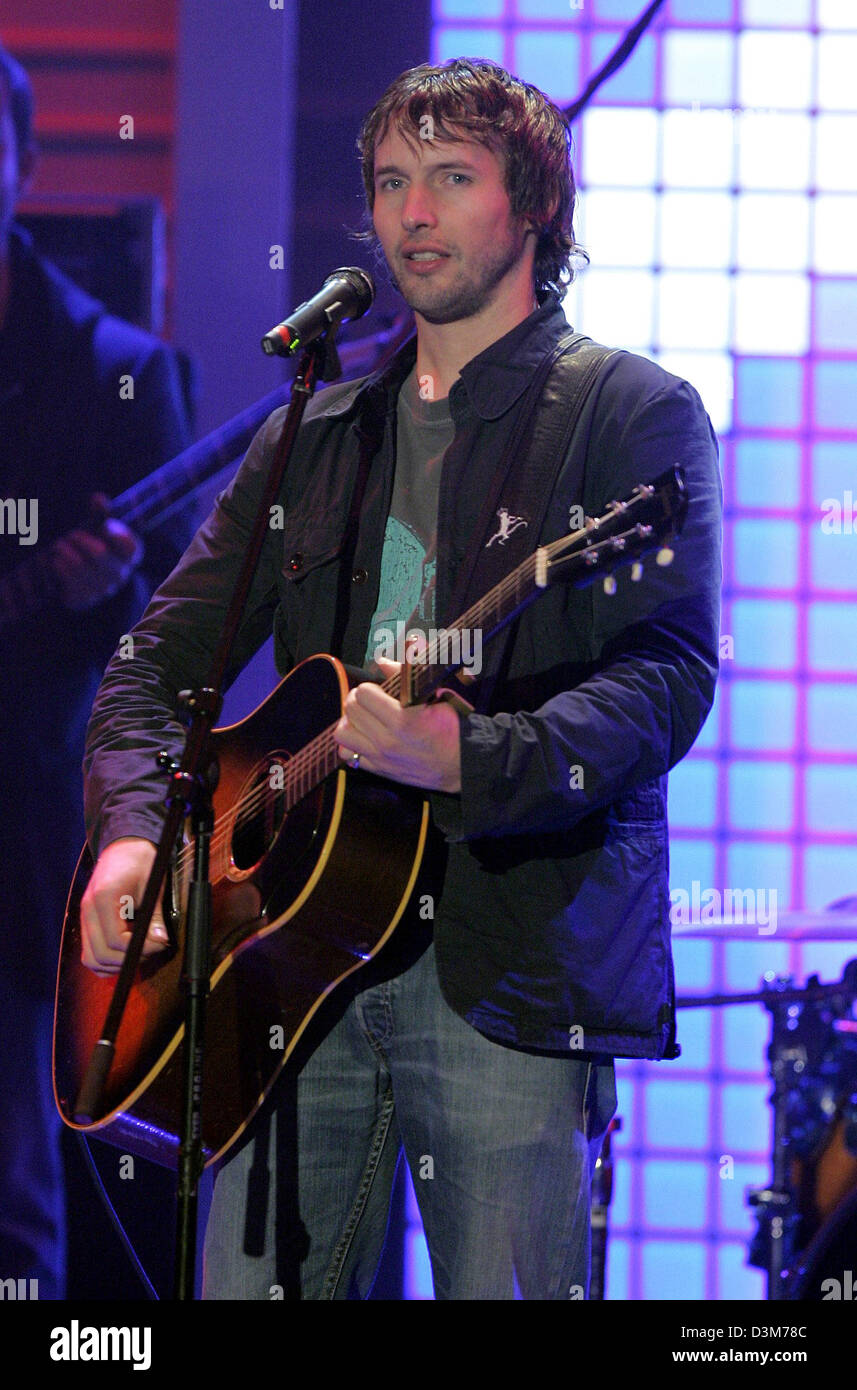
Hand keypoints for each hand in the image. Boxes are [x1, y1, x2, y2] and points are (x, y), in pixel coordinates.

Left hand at [53, 517, 143, 611]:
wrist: (87, 581)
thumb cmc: (95, 546)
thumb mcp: (99, 528)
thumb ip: (101, 514)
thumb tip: (98, 498)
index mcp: (130, 554)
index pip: (127, 544)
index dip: (114, 533)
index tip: (104, 527)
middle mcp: (120, 574)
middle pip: (99, 553)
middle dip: (79, 539)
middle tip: (72, 535)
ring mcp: (103, 589)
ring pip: (79, 565)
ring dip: (65, 550)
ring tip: (60, 546)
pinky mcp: (84, 598)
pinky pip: (66, 577)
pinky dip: (58, 564)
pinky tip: (57, 560)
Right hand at [80, 837, 168, 975]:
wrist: (125, 845)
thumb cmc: (141, 861)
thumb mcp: (152, 885)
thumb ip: (154, 916)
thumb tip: (160, 941)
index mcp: (104, 898)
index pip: (115, 940)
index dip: (140, 949)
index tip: (159, 944)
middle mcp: (88, 910)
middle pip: (100, 955)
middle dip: (128, 960)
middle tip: (151, 950)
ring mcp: (84, 916)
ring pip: (91, 959)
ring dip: (116, 964)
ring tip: (139, 953)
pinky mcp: (87, 921)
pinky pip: (90, 952)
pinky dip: (106, 960)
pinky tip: (125, 953)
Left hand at [333, 656, 466, 792]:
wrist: (460, 766)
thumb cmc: (451, 730)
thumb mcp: (436, 698)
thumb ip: (407, 679)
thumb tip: (383, 661)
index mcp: (403, 719)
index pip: (364, 694)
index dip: (369, 687)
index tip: (377, 690)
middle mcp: (387, 740)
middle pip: (351, 710)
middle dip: (358, 700)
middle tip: (369, 700)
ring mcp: (380, 757)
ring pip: (342, 733)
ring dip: (350, 722)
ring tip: (362, 719)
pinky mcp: (378, 769)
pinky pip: (347, 755)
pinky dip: (351, 745)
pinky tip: (363, 738)